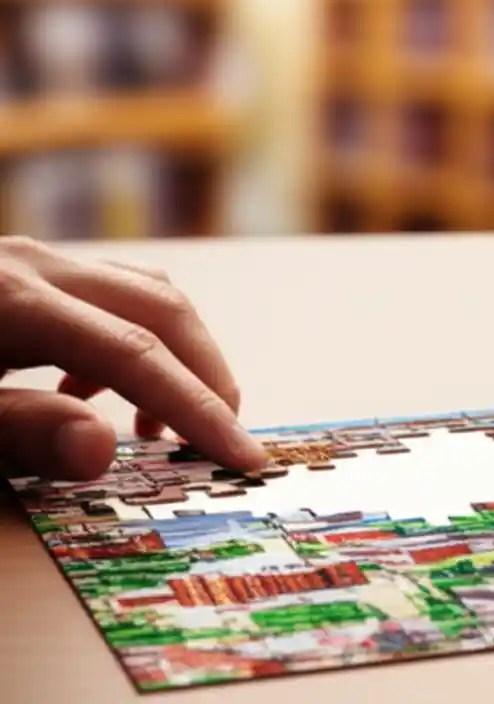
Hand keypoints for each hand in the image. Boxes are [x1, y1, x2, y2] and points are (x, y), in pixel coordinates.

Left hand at [0, 237, 265, 480]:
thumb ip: (19, 429)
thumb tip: (103, 448)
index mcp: (10, 300)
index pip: (133, 351)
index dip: (196, 407)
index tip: (244, 458)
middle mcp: (33, 265)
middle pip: (161, 307)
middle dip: (208, 377)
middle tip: (225, 441)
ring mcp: (29, 262)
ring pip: (143, 294)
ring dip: (177, 358)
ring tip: (159, 429)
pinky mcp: (23, 275)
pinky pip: (108, 295)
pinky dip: (133, 343)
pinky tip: (93, 395)